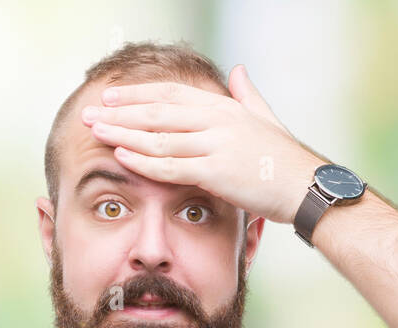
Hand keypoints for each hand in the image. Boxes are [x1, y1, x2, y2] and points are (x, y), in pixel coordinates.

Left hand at [80, 64, 323, 224]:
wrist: (307, 187)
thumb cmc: (286, 160)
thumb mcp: (266, 119)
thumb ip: (247, 94)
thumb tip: (238, 71)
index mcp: (224, 107)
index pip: (170, 95)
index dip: (137, 95)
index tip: (110, 96)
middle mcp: (217, 121)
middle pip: (157, 112)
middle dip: (119, 112)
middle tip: (90, 113)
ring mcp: (217, 145)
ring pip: (159, 137)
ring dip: (123, 134)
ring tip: (96, 132)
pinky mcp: (218, 172)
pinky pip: (172, 166)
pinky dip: (144, 161)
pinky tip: (122, 156)